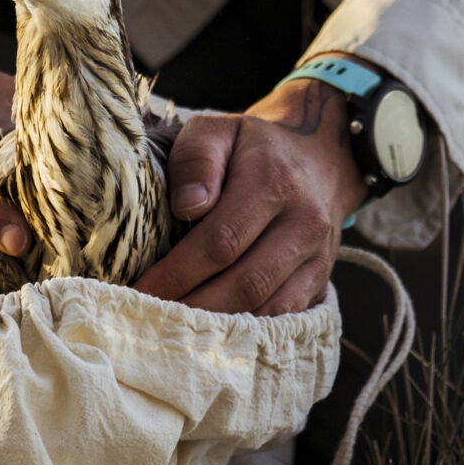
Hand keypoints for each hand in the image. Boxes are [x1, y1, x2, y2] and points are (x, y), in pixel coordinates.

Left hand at [134, 76, 366, 315]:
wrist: (320, 157)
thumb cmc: (254, 146)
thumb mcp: (219, 130)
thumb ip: (197, 158)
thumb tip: (187, 206)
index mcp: (274, 181)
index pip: (222, 240)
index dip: (179, 272)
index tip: (142, 291)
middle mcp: (304, 222)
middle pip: (245, 283)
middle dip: (194, 307)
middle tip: (152, 320)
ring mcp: (318, 256)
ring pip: (266, 308)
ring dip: (219, 328)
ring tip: (176, 332)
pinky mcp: (321, 281)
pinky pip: (283, 318)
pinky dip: (247, 332)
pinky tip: (213, 334)